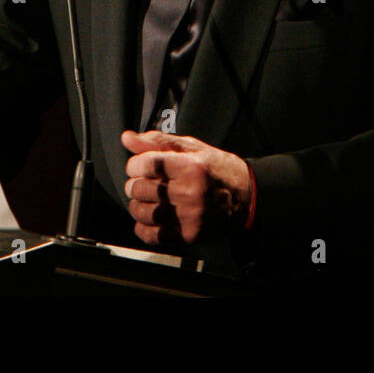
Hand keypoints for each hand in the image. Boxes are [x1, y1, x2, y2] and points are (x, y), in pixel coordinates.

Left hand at [121, 129, 252, 246]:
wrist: (246, 196)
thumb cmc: (218, 169)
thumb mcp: (192, 147)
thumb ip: (158, 142)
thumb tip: (128, 138)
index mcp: (190, 167)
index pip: (145, 164)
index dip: (135, 164)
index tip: (138, 165)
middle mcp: (188, 193)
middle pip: (140, 188)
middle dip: (135, 183)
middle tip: (143, 181)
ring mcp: (187, 216)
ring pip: (141, 212)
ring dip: (138, 204)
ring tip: (147, 198)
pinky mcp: (188, 234)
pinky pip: (151, 235)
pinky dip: (143, 226)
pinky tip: (150, 217)